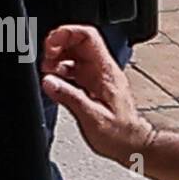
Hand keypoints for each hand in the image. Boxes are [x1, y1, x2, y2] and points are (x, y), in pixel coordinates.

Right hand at [40, 25, 156, 164]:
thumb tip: (48, 81)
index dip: (66, 33)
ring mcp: (96, 76)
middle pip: (77, 41)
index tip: (50, 45)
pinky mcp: (90, 84)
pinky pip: (71, 68)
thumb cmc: (121, 135)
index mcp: (105, 71)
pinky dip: (59, 70)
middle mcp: (101, 69)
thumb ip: (70, 97)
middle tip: (45, 61)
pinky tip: (54, 82)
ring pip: (73, 53)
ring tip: (47, 72)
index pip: (88, 36)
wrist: (133, 146)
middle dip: (57, 45)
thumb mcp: (94, 118)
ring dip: (56, 58)